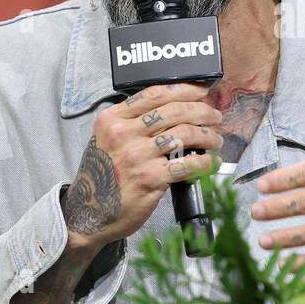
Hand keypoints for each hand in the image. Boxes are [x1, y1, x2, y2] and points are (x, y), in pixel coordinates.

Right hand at [62, 82, 222, 250]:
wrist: (89, 213)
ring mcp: (137, 156)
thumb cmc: (101, 176)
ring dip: (207, 136)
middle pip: (173, 111)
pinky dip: (206, 162)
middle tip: (214, 116)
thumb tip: (172, 110)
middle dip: (201, 111)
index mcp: (112, 119)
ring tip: (216, 140)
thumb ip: (130, 123)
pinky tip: (212, 163)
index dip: (183, 89)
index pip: (153, 94)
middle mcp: (123, 134)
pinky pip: (187, 164)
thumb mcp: (105, 140)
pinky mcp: (150, 178)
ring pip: (184, 134)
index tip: (200, 90)